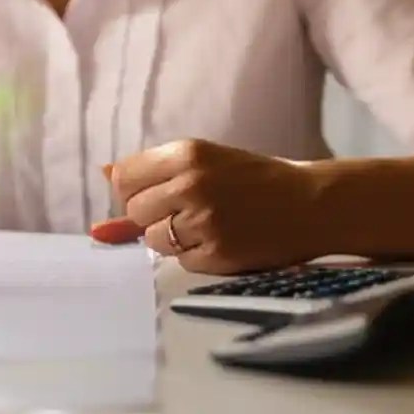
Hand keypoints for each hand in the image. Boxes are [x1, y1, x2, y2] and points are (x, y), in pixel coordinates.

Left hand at [90, 140, 327, 273]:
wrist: (311, 204)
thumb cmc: (255, 178)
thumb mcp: (205, 160)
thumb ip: (154, 170)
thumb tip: (103, 172)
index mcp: (186, 153)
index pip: (124, 177)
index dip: (134, 190)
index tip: (154, 193)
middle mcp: (190, 183)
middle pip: (134, 210)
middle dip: (152, 214)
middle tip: (185, 210)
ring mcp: (203, 220)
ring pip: (153, 238)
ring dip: (170, 238)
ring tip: (204, 226)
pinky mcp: (216, 252)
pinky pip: (179, 261)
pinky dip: (193, 256)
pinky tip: (219, 241)